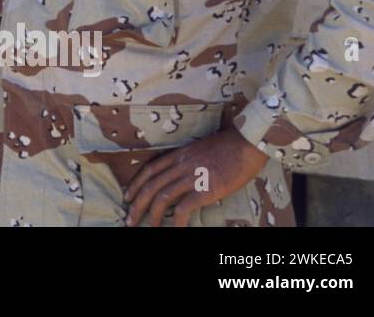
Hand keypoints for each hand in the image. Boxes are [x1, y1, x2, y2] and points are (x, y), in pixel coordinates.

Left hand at [124, 126, 268, 226]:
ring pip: (162, 198)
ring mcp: (191, 178)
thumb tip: (181, 174)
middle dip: (137, 205)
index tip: (127, 196)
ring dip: (152, 216)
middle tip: (129, 219)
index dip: (135, 184)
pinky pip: (184, 209)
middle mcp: (180, 166)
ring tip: (148, 228)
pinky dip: (176, 222)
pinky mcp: (205, 190)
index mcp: (178, 155)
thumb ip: (188, 160)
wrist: (246, 143)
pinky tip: (175, 230)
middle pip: (150, 186)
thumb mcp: (200, 149)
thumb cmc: (229, 146)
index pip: (149, 170)